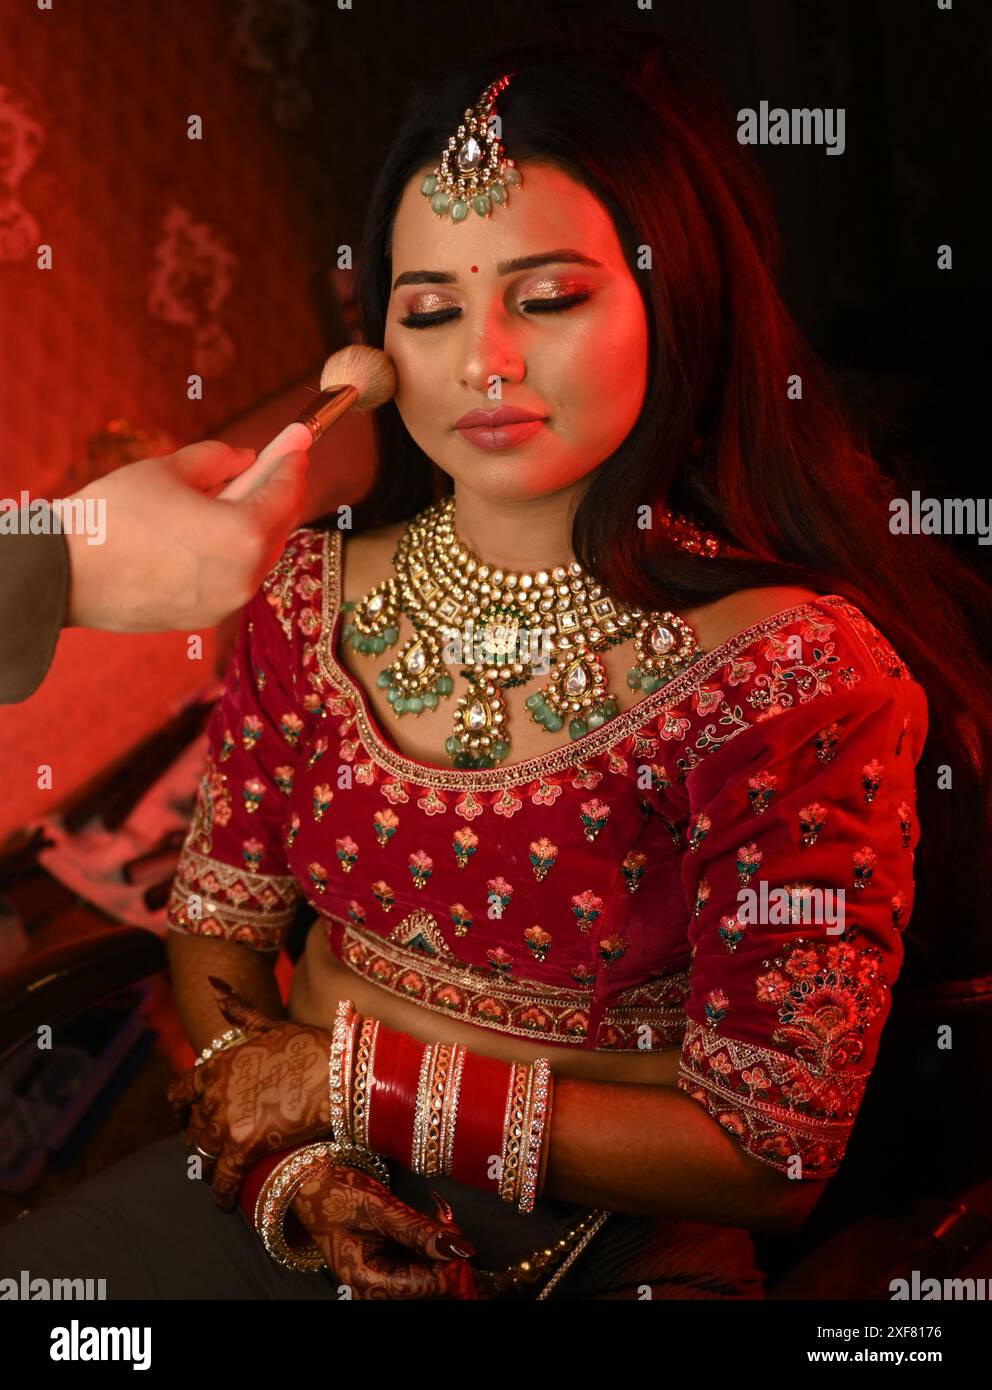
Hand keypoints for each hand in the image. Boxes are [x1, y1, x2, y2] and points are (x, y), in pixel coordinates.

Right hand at [64, 439, 307, 630]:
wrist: (63, 574)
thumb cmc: (114, 516)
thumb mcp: (169, 469)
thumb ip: (219, 460)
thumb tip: (245, 459)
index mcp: (245, 535)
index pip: (287, 495)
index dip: (293, 464)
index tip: (298, 443)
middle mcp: (246, 577)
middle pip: (279, 529)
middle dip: (274, 495)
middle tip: (267, 465)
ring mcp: (227, 603)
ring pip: (256, 557)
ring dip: (252, 526)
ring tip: (228, 497)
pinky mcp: (205, 617)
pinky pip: (232, 578)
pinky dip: (230, 553)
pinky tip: (206, 533)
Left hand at [166, 977, 331, 1210]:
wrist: (336, 1072)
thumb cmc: (308, 1046)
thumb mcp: (269, 1025)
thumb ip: (238, 1011)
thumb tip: (211, 985)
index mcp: (219, 1064)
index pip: (180, 1092)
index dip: (180, 1110)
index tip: (185, 1118)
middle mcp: (215, 1092)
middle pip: (192, 1127)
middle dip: (198, 1140)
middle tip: (210, 1151)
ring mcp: (227, 1119)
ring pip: (203, 1153)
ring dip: (208, 1167)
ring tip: (218, 1177)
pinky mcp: (245, 1145)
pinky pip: (223, 1177)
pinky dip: (221, 1193)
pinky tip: (225, 1202)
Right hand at [291, 1165, 481, 1300]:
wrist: (311, 1184)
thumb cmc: (337, 1194)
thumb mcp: (380, 1208)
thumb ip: (420, 1231)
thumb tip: (462, 1249)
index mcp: (367, 1280)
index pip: (425, 1286)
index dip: (449, 1263)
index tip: (458, 1232)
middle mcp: (373, 1289)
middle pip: (428, 1283)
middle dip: (444, 1253)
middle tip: (446, 1218)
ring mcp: (380, 1280)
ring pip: (427, 1274)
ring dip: (438, 1248)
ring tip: (438, 1217)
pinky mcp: (386, 1268)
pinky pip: (417, 1264)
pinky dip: (429, 1246)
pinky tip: (430, 1225)